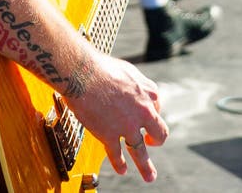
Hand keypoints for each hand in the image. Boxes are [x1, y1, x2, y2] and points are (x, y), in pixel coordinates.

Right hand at [64, 49, 168, 180]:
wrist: (82, 72)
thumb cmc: (100, 66)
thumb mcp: (126, 69)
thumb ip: (135, 81)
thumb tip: (134, 87)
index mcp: (147, 92)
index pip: (156, 106)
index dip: (150, 110)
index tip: (143, 114)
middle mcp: (142, 111)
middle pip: (159, 132)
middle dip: (157, 140)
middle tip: (152, 143)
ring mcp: (127, 125)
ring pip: (141, 151)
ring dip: (146, 167)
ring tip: (150, 176)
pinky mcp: (110, 135)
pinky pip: (117, 155)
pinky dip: (119, 164)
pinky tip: (121, 169)